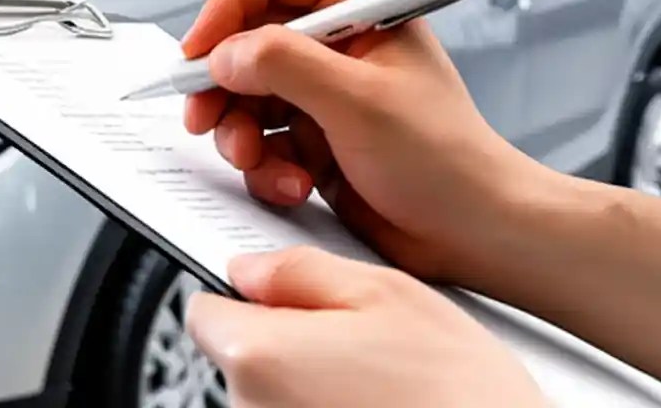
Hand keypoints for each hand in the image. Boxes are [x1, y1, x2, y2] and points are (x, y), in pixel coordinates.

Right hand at [183, 0, 552, 279]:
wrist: (471, 232)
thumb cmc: (446, 160)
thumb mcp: (359, 103)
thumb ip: (285, 65)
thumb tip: (224, 53)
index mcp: (360, 2)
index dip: (228, 5)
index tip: (202, 52)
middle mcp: (337, 39)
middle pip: (244, 36)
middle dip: (223, 85)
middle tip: (206, 118)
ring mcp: (322, 88)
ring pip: (243, 92)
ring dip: (240, 133)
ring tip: (258, 162)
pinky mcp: (312, 133)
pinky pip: (259, 137)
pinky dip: (264, 165)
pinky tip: (294, 183)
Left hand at [187, 247, 547, 407]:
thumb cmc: (457, 392)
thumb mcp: (385, 292)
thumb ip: (301, 270)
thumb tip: (249, 267)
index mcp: (257, 354)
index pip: (203, 308)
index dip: (244, 292)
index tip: (278, 291)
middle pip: (239, 352)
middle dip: (284, 335)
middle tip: (355, 333)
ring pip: (271, 391)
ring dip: (308, 378)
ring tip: (379, 377)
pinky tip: (378, 405)